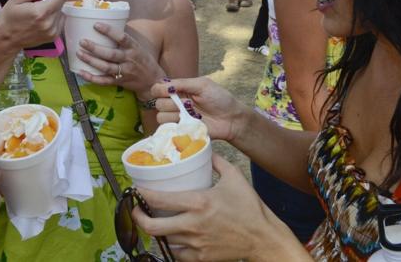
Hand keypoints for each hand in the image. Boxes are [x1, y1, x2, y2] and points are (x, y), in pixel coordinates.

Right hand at [0, 0, 66, 54]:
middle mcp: (49, 23)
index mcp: (40, 12)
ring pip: (61, 13)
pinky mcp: (53, 37)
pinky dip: (53, 20)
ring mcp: (52, 31)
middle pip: (61, 5)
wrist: (6, 39)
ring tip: (39, 14)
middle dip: (52, 1)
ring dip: (53, 11)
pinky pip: (59, 22)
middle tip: (38, 4)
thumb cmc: (9, 19)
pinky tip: (41, 21)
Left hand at [75, 22, 163, 99]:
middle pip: (111, 54)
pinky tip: (81, 72)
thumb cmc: (143, 60)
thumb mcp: (137, 46)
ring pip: (106, 67)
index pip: (122, 37)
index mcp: (134, 48)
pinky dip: (92, 78)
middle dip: (95, 48)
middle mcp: (129, 60)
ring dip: (91, 61)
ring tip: (79, 53)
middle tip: (82, 41)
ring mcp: (124, 72)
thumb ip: (123, 39)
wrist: (153, 81)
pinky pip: (104, 81)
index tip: (95, 25)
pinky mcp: (119, 82)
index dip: (109, 31)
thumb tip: (108, 22)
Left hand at [133, 154, 297, 261]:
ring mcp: (196, 244)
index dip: (142, 195)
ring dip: (156, 231)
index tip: (135, 190)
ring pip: (163, 240)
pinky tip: (172, 237)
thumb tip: (205, 150)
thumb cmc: (249, 207)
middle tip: (136, 210)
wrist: (264, 238)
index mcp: (198, 203)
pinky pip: (177, 254)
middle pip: (152, 226)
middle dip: (138, 218)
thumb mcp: (235, 177)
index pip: (159, 199)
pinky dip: (171, 246)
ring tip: (154, 222)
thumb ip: (217, 162)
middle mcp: (193, 225)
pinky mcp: (201, 257)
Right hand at [150, 77, 246, 142]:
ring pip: (161, 116)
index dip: (159, 90)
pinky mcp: (181, 131)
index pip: (157, 89)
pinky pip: (168, 129)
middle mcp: (175, 103)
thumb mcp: (202, 84)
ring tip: (191, 114)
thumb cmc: (220, 99)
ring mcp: (177, 118)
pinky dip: (176, 125)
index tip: (170, 91)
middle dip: (171, 103)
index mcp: (179, 90)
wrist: (232, 119)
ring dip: (175, 115)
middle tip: (188, 104)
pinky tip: (189, 123)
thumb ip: (182, 83)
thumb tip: (163, 85)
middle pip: (158, 103)